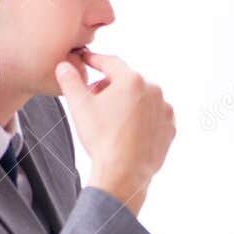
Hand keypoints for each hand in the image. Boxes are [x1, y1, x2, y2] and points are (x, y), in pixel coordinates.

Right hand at [56, 50, 173, 215]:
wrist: (123, 173)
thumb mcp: (78, 106)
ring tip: (110, 119)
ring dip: (126, 102)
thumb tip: (63, 66)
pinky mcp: (169, 127)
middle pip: (126, 80)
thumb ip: (69, 80)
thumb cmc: (101, 139)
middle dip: (108, 86)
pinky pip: (152, 115)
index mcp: (132, 80)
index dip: (94, 60)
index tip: (85, 60)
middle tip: (93, 99)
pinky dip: (141, 118)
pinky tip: (127, 129)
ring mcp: (164, 109)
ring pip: (141, 97)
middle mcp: (154, 90)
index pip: (110, 62)